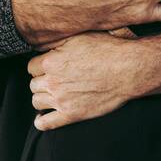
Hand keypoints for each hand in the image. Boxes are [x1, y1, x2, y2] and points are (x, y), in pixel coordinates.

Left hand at [27, 32, 145, 129]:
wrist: (129, 70)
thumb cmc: (107, 50)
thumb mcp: (80, 37)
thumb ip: (58, 43)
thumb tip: (45, 45)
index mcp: (51, 61)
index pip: (31, 67)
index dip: (40, 66)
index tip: (50, 67)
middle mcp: (53, 81)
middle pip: (33, 84)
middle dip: (42, 81)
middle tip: (54, 79)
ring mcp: (61, 100)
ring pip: (36, 102)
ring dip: (42, 97)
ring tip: (52, 95)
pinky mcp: (72, 115)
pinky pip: (46, 123)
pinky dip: (41, 122)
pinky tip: (43, 117)